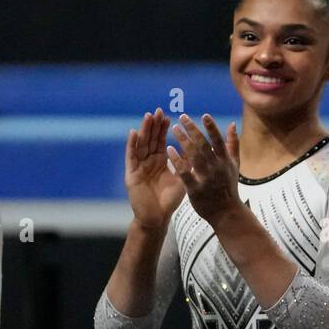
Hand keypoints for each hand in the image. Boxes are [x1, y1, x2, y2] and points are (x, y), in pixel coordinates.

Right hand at [125, 108, 184, 228]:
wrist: (157, 218)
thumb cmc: (169, 200)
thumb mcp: (181, 178)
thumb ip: (185, 163)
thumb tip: (197, 147)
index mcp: (159, 162)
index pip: (161, 141)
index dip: (163, 129)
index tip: (169, 115)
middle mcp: (148, 162)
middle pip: (150, 140)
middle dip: (154, 126)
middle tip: (158, 110)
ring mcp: (139, 167)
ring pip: (141, 145)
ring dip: (144, 130)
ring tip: (148, 117)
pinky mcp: (131, 174)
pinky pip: (131, 157)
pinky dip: (132, 145)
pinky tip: (133, 133)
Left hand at [167, 113, 242, 227]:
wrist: (226, 212)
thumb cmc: (229, 186)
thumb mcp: (235, 165)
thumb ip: (233, 144)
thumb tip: (233, 124)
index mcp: (226, 160)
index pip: (218, 140)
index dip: (212, 127)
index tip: (204, 115)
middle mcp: (217, 167)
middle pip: (204, 145)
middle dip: (193, 129)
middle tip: (182, 117)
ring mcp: (206, 178)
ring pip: (194, 156)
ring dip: (184, 140)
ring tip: (174, 128)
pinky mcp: (195, 188)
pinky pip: (184, 172)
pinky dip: (177, 160)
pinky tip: (169, 149)